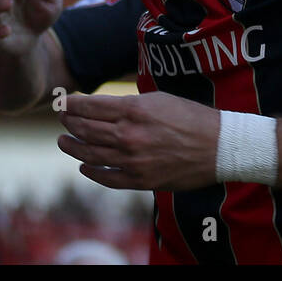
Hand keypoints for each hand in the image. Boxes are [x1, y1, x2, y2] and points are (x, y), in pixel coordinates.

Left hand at [56, 92, 219, 191]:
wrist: (219, 147)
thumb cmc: (193, 118)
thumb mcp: (160, 100)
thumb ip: (129, 105)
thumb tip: (103, 108)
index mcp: (134, 110)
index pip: (90, 106)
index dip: (71, 104)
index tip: (62, 103)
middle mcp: (128, 135)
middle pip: (85, 129)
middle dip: (68, 122)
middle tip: (61, 119)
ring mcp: (132, 160)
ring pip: (89, 153)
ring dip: (72, 146)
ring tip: (63, 141)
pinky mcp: (139, 180)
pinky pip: (106, 177)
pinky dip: (91, 171)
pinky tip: (84, 166)